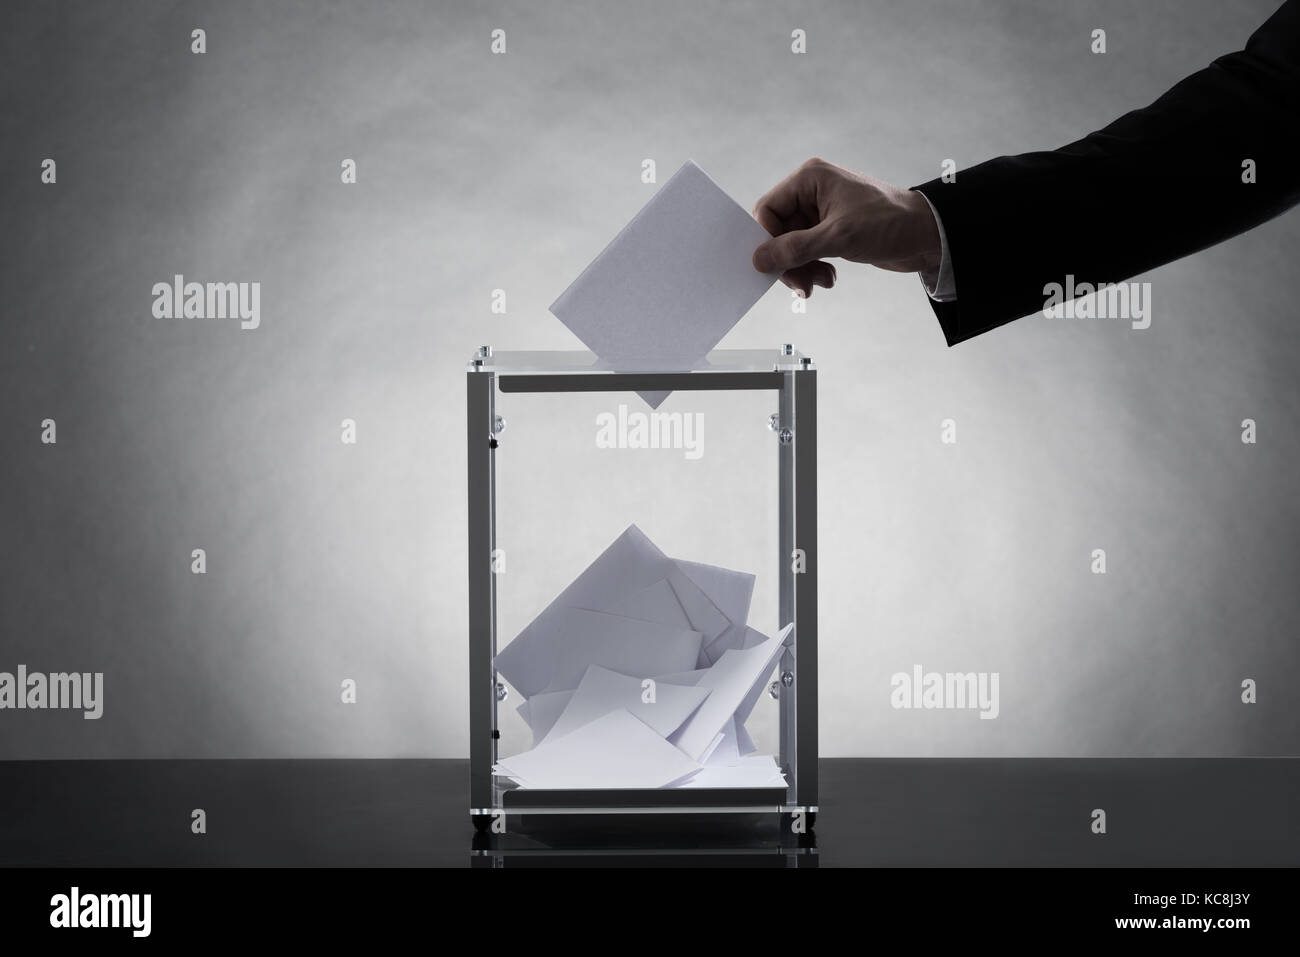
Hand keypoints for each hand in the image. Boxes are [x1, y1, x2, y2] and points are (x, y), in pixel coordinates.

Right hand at [752, 157, 942, 297]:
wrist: (928, 235)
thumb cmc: (890, 223)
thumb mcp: (838, 237)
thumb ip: (795, 249)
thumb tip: (759, 259)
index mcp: (811, 179)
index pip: (769, 209)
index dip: (767, 240)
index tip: (774, 266)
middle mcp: (813, 192)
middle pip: (779, 231)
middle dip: (788, 260)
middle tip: (800, 285)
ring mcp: (822, 212)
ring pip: (793, 245)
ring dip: (802, 268)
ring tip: (819, 283)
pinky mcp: (832, 230)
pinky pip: (809, 252)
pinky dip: (814, 268)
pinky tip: (830, 277)